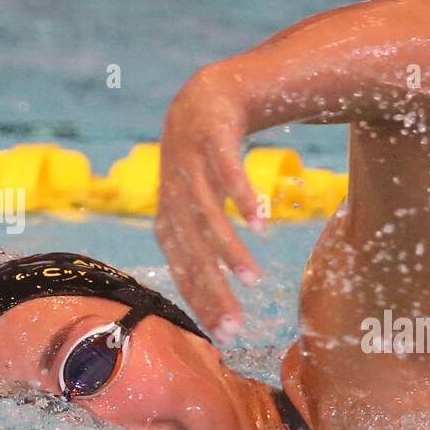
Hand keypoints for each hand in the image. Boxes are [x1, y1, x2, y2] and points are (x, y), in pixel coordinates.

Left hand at [156, 68, 264, 342]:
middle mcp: (172, 193)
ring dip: (228, 250)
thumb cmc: (209, 163)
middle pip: (193, 250)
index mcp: (169, 216)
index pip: (182, 268)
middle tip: (236, 325)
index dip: (202, 301)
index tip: (227, 334)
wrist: (211, 94)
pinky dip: (242, 197)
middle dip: (213, 290)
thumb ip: (206, 244)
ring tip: (253, 279)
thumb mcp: (204, 204)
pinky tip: (260, 224)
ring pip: (207, 215)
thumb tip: (217, 300)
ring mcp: (188, 162)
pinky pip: (227, 171)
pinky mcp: (210, 135)